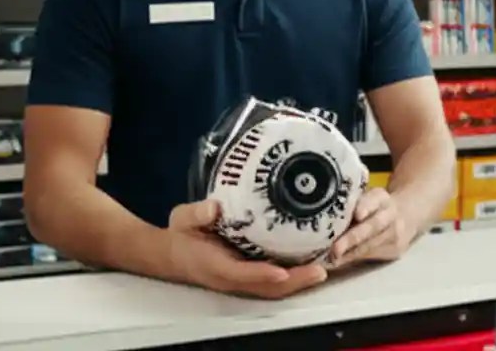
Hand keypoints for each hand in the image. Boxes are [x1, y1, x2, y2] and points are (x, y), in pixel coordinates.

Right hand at [167, 199, 326, 298]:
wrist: (173, 253)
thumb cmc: (182, 234)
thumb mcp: (182, 219)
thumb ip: (196, 214)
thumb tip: (214, 208)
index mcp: (214, 264)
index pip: (239, 273)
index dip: (261, 274)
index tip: (281, 272)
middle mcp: (231, 277)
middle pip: (264, 287)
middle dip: (293, 282)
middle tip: (319, 271)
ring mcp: (241, 280)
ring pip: (272, 288)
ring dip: (297, 282)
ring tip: (322, 270)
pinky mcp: (248, 275)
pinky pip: (272, 281)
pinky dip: (292, 277)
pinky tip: (310, 265)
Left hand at [326, 187, 414, 269]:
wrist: (407, 215)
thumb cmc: (375, 206)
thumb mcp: (366, 197)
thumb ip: (350, 203)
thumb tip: (319, 214)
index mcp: (381, 197)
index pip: (374, 199)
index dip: (366, 206)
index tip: (357, 214)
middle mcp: (391, 214)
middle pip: (373, 226)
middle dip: (353, 238)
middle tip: (335, 249)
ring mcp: (396, 233)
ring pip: (372, 245)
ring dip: (350, 254)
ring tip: (331, 260)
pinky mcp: (396, 250)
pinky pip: (371, 256)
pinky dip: (352, 260)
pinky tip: (338, 263)